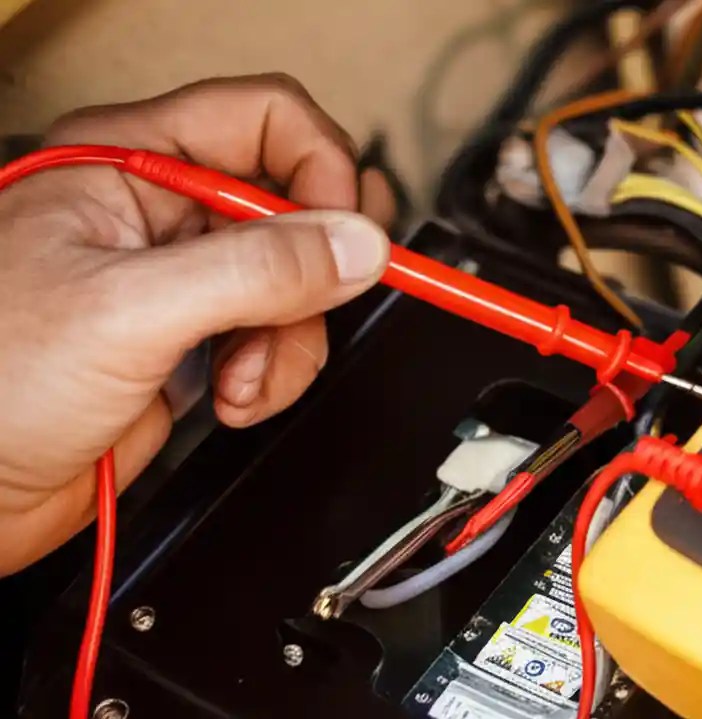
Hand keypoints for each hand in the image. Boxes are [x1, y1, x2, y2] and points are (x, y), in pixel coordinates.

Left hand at [0, 75, 392, 574]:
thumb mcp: (129, 313)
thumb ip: (255, 271)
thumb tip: (354, 245)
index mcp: (129, 164)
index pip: (266, 120)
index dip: (317, 170)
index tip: (339, 237)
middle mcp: (163, 211)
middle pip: (297, 204)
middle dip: (311, 271)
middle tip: (303, 307)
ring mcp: (184, 277)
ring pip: (300, 279)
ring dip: (291, 340)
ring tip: (241, 378)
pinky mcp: (199, 338)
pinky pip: (281, 336)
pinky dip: (275, 373)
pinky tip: (230, 396)